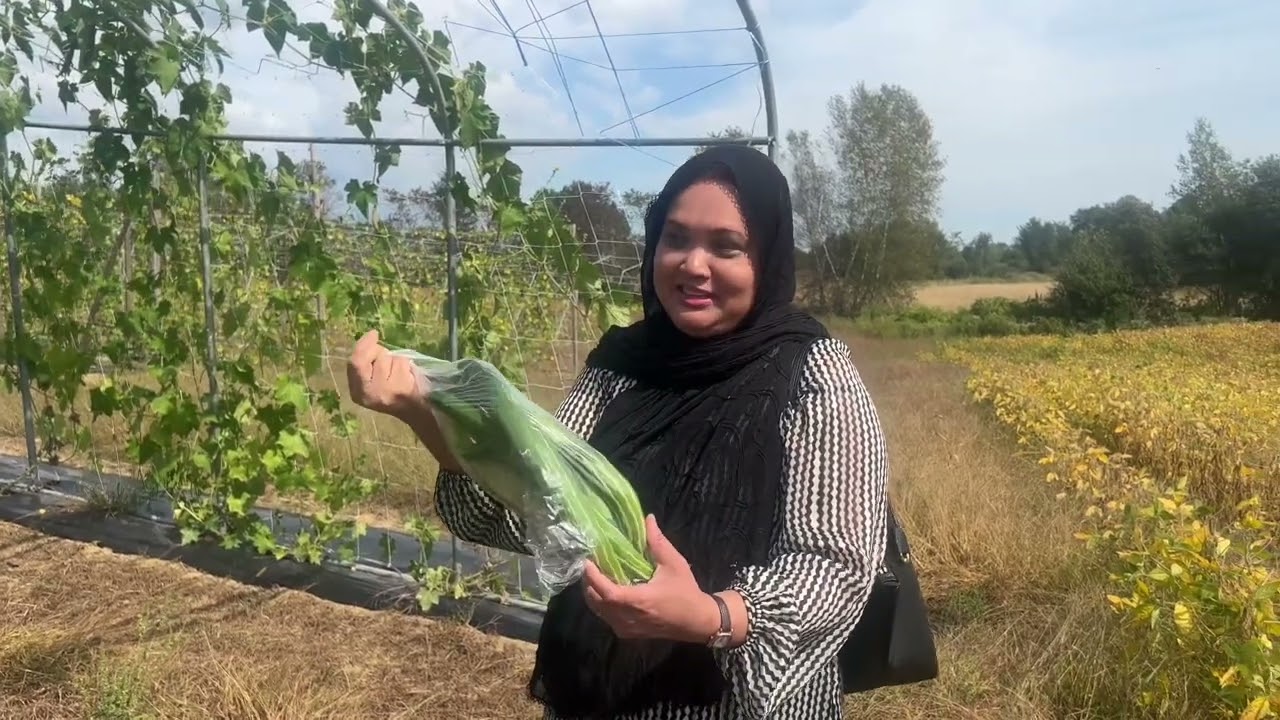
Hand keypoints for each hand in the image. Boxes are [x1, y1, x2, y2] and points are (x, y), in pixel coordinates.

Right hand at [346, 330, 426, 419]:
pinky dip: (405, 365)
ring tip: (399, 374)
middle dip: (377, 351)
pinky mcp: (399, 389)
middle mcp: (366, 393)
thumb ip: (366, 363)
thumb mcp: (373, 378)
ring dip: (394, 360)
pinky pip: (400, 362)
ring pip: (385, 358)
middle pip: (367, 358)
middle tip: (388, 358)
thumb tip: (370, 338)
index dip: (363, 345)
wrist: (413, 409)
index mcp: (357, 391)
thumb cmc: (393, 390)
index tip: (373, 334)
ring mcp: (383, 391)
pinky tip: (407, 377)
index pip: (355, 363)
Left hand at [582, 514, 721, 643]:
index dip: (593, 577)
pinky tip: (605, 590)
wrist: (696, 621)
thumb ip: (658, 542)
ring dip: (593, 593)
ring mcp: (627, 628)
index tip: (587, 561)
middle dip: (589, 582)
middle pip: (597, 601)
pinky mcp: (628, 633)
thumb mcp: (674, 563)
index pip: (607, 592)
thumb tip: (648, 519)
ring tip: (594, 574)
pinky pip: (606, 618)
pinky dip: (601, 604)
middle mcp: (629, 617)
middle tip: (589, 564)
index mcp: (639, 601)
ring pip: (599, 611)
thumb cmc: (685, 592)